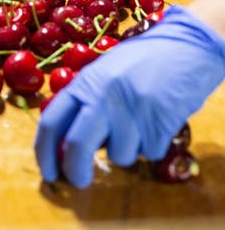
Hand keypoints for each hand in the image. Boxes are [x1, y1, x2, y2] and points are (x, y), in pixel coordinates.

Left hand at [34, 6, 224, 188]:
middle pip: (77, 147)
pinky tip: (156, 122)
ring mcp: (132, 110)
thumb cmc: (140, 62)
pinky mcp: (160, 123)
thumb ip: (84, 103)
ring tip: (137, 125)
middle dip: (76, 171)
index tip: (50, 173)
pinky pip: (149, 154)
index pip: (51, 123)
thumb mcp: (103, 73)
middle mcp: (104, 96)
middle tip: (80, 182)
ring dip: (126, 151)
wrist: (186, 47)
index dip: (44, 154)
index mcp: (85, 83)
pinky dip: (152, 146)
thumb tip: (65, 146)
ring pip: (119, 156)